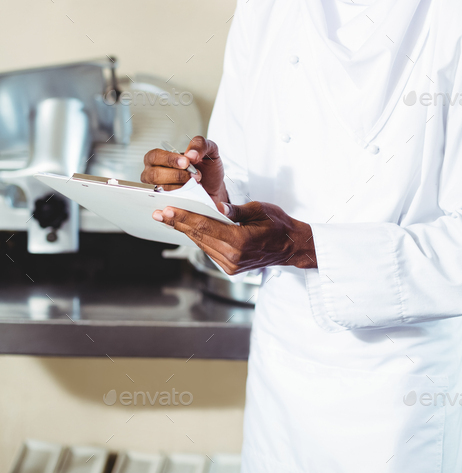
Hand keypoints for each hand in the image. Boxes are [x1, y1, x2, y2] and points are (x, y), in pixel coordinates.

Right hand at [141, 137, 227, 203]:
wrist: (215, 188)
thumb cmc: (207, 169)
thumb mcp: (209, 151)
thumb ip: (200, 144)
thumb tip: (191, 154)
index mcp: (159, 158)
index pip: (155, 156)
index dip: (169, 159)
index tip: (185, 162)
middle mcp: (154, 174)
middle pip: (154, 175)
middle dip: (176, 175)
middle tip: (193, 175)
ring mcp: (159, 190)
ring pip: (161, 189)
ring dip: (180, 187)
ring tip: (195, 184)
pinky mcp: (166, 203)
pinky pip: (168, 202)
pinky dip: (181, 198)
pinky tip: (191, 194)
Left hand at [152, 200, 316, 273]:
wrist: (292, 246)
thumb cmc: (279, 225)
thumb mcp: (259, 210)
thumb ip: (236, 210)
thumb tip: (216, 206)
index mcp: (240, 241)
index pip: (205, 227)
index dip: (184, 218)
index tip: (168, 211)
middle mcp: (233, 257)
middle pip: (199, 237)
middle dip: (178, 223)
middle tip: (159, 214)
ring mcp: (231, 264)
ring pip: (202, 244)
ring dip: (186, 231)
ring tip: (169, 219)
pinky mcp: (231, 267)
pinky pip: (210, 250)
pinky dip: (199, 238)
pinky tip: (189, 228)